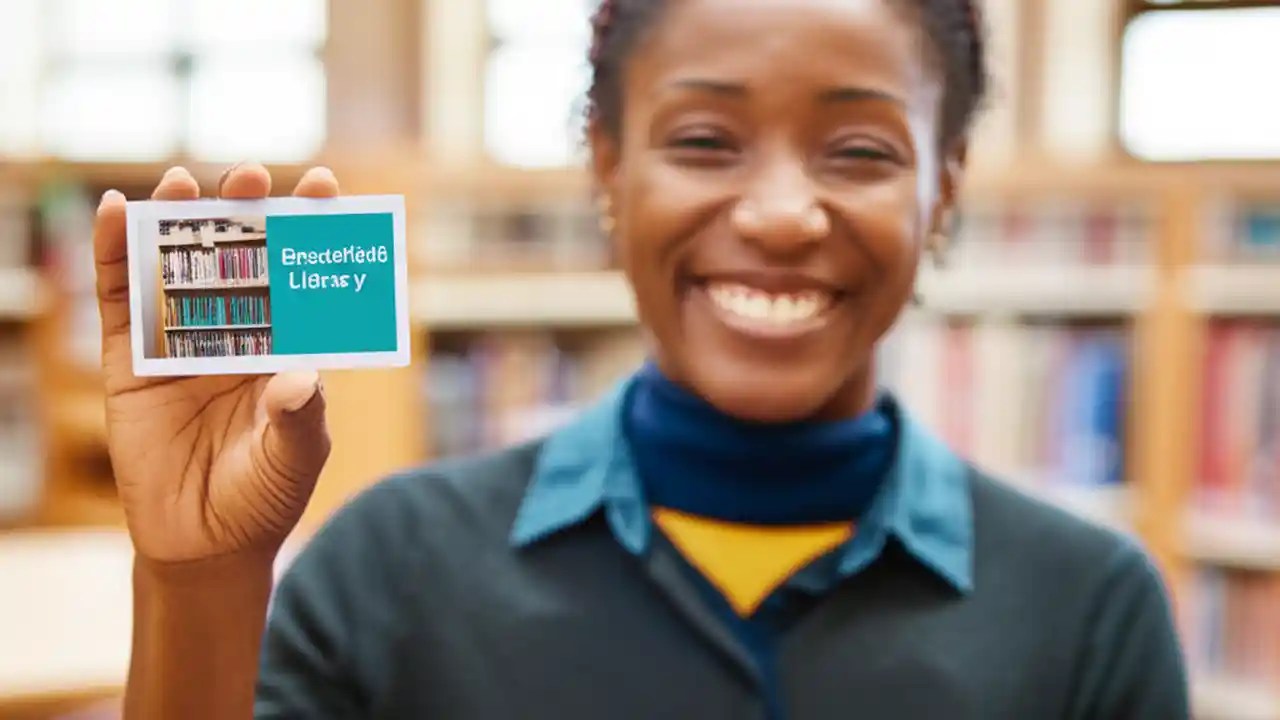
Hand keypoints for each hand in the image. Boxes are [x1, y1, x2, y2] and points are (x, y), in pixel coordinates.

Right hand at [95, 163, 335, 562]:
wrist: (203, 544)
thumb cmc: (265, 496)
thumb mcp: (295, 457)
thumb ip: (301, 418)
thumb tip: (299, 379)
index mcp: (286, 344)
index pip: (300, 275)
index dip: (308, 229)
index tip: (321, 186)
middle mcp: (235, 332)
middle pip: (239, 257)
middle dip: (245, 213)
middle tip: (253, 176)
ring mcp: (180, 341)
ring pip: (176, 267)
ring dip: (177, 221)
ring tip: (184, 182)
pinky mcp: (129, 361)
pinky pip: (119, 300)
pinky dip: (112, 255)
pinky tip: (112, 211)